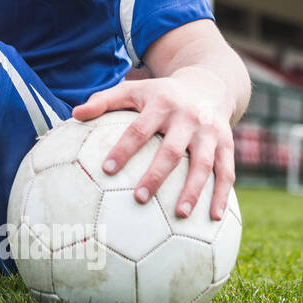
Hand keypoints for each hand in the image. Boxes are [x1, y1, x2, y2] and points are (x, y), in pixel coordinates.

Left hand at [71, 69, 235, 220]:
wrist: (207, 85)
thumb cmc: (160, 95)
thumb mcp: (133, 90)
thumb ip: (104, 101)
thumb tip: (75, 114)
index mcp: (162, 104)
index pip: (139, 129)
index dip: (123, 149)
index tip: (106, 170)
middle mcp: (188, 117)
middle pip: (171, 150)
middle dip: (156, 175)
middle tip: (139, 199)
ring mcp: (210, 132)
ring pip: (203, 164)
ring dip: (194, 190)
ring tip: (180, 214)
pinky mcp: (227, 144)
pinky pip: (227, 172)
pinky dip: (223, 195)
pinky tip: (214, 217)